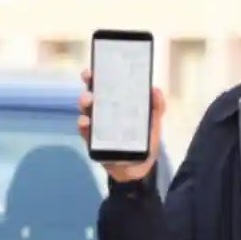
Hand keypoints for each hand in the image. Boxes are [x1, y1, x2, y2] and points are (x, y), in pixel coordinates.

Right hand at [77, 68, 165, 183]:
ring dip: (83, 105)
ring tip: (88, 103)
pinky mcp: (92, 141)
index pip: (103, 86)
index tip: (90, 71)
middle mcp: (102, 112)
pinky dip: (83, 125)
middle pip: (90, 97)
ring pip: (84, 111)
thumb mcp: (153, 122)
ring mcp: (95, 126)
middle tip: (90, 88)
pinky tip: (85, 122)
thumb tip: (155, 90)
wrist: (139, 168)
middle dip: (87, 89)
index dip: (94, 77)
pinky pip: (84, 131)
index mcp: (116, 103)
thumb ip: (157, 107)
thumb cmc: (145, 140)